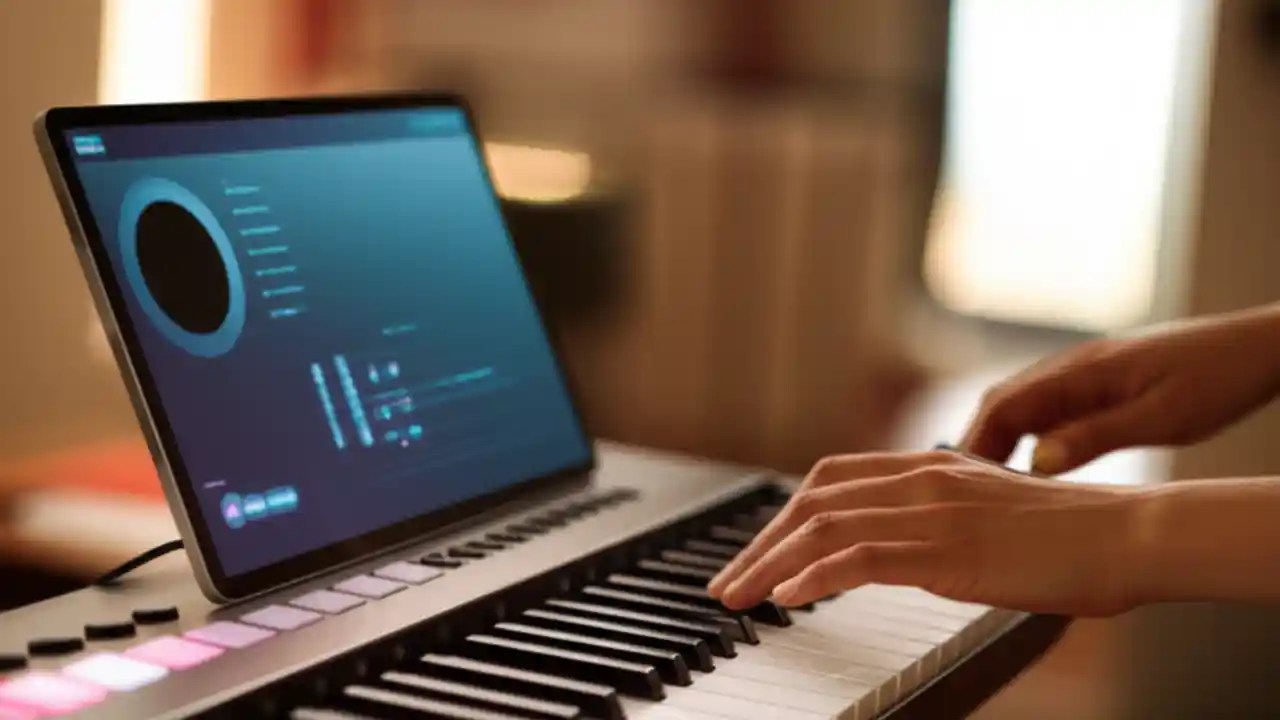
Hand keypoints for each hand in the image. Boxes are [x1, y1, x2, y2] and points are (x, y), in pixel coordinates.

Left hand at [706, 450, 1151, 616]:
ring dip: (771, 564)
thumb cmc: (1066, 532)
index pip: (829, 481)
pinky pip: (862, 557)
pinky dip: (816, 575)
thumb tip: (899, 541)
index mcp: (926, 467)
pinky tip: (789, 598)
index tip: (755, 553)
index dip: (782, 517)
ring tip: (739, 596)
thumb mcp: (986, 509)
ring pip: (824, 527)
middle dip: (759, 544)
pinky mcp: (947, 549)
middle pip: (811, 501)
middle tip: (726, 581)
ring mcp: (931, 511)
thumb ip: (938, 513)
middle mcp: (919, 479)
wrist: (1125, 534)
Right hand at [963, 305, 1279, 472]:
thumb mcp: (1162, 418)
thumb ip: (1095, 436)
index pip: (1005, 405)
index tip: (957, 482)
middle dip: (978, 442)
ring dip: (1001, 438)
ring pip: (1024, 404)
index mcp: (1081, 372)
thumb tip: (1035, 461)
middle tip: (962, 489)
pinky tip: (1036, 462)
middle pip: (1004, 402)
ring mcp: (1088, 371)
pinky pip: (1050, 406)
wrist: (1262, 345)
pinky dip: (1030, 433)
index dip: (975, 443)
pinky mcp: (1103, 380)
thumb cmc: (1221, 379)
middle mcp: (1075, 366)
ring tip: (989, 483)